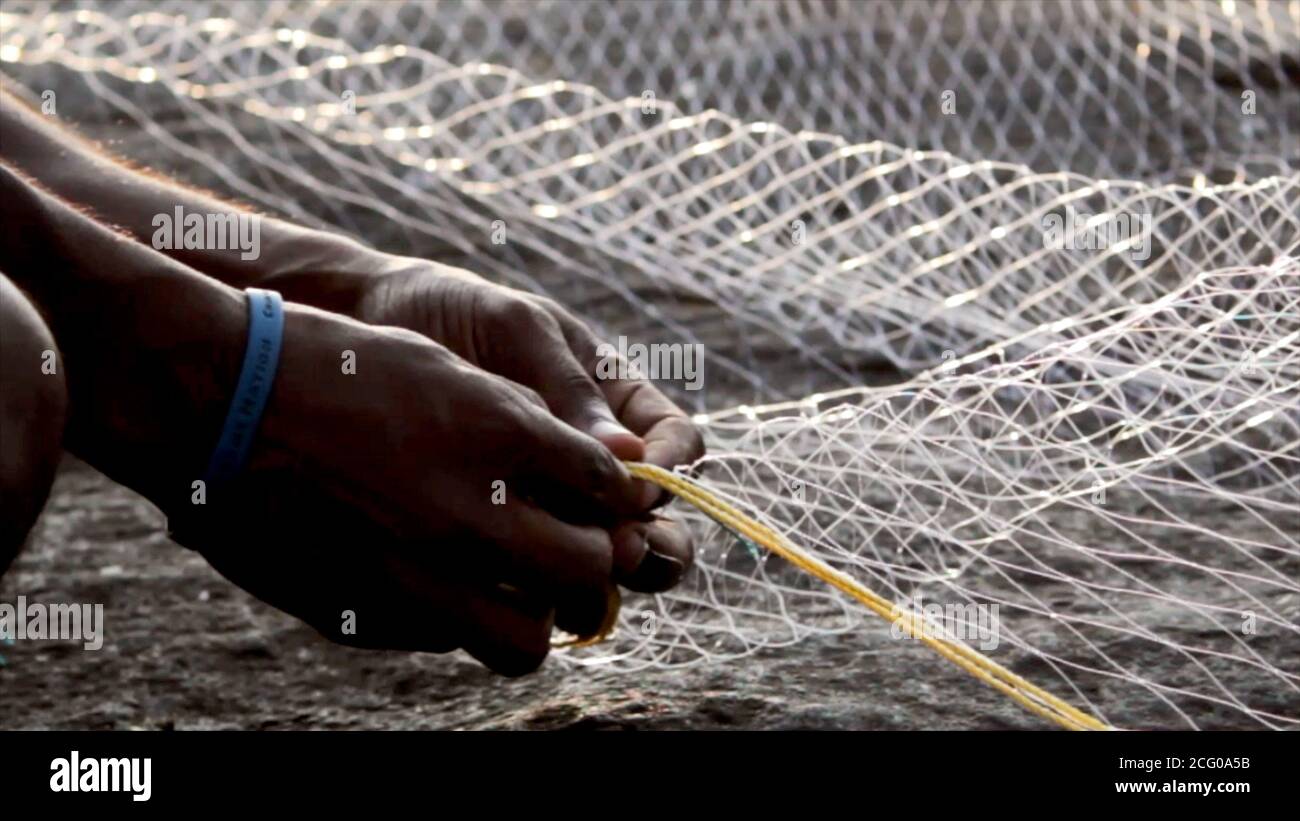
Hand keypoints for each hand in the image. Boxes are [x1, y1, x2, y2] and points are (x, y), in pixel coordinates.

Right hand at [170, 303, 656, 672]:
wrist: (222, 402)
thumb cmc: (340, 366)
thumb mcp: (449, 370)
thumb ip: (530, 423)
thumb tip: (595, 466)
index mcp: (498, 437)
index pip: (609, 490)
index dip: (624, 498)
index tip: (615, 500)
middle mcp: (467, 512)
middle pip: (587, 569)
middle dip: (600, 560)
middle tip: (583, 548)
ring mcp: (416, 572)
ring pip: (529, 637)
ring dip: (539, 613)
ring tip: (520, 584)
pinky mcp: (368, 612)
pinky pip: (450, 639)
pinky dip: (463, 619)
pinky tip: (443, 581)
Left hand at [324, 255, 705, 588]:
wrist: (358, 327)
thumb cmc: (446, 311)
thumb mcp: (513, 330)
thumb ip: (568, 388)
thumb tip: (630, 459)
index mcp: (615, 401)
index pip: (677, 445)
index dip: (672, 472)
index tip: (638, 490)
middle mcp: (592, 459)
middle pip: (655, 519)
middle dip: (655, 544)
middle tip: (624, 555)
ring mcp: (548, 501)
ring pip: (603, 557)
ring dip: (605, 579)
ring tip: (580, 581)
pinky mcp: (499, 532)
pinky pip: (535, 573)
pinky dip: (539, 589)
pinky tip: (518, 590)